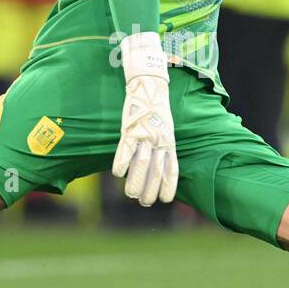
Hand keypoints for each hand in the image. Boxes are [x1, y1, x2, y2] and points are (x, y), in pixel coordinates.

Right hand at [111, 32, 177, 206]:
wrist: (149, 84)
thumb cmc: (156, 108)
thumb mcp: (166, 127)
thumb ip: (163, 145)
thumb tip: (158, 163)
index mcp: (170, 141)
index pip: (172, 168)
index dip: (169, 185)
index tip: (165, 200)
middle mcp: (159, 140)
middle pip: (156, 171)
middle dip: (151, 190)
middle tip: (145, 203)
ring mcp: (145, 135)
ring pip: (141, 164)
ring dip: (136, 182)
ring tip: (131, 195)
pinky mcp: (130, 128)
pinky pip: (125, 149)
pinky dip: (121, 162)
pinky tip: (116, 174)